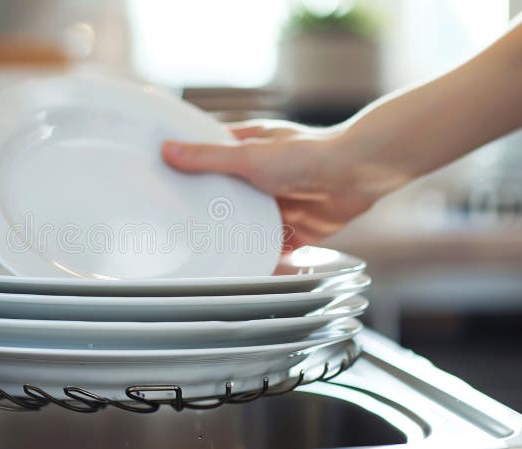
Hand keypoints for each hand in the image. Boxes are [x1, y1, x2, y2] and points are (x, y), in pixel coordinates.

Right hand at [161, 120, 390, 250]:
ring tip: (203, 253)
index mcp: (248, 149)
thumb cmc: (308, 152)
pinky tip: (243, 268)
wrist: (359, 172)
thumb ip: (208, 157)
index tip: (162, 180)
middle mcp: (262, 176)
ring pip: (248, 225)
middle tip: (177, 226)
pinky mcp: (298, 228)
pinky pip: (274, 248)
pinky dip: (261, 258)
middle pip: (227, 196)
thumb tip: (167, 150)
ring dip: (234, 237)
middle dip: (208, 210)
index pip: (209, 157)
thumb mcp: (248, 155)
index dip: (187, 168)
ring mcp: (279, 203)